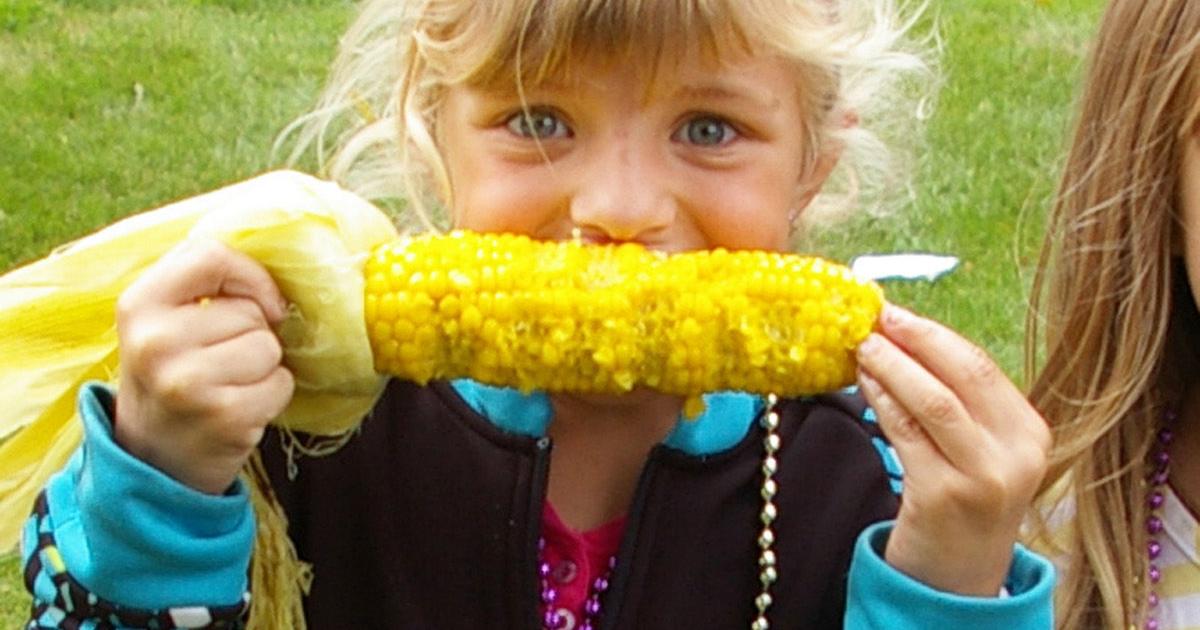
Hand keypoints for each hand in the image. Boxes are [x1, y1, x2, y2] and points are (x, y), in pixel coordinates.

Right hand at [114, 239, 293, 494]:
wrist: (154, 459)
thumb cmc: (173, 376)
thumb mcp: (165, 322)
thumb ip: (203, 285)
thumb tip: (273, 273)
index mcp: (139, 305)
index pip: (210, 255)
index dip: (248, 276)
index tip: (256, 301)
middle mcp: (155, 341)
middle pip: (250, 310)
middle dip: (252, 333)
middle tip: (221, 362)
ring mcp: (187, 382)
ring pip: (268, 346)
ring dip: (264, 366)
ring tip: (231, 384)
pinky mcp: (223, 415)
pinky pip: (280, 383)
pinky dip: (273, 395)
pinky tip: (241, 408)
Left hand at [855, 303, 1049, 595]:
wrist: (958, 578)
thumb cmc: (962, 502)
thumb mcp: (980, 450)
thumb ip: (957, 401)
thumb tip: (903, 336)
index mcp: (1031, 432)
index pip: (981, 367)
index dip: (934, 334)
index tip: (896, 311)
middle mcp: (1017, 454)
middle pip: (963, 374)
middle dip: (916, 338)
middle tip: (876, 315)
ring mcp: (982, 477)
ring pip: (934, 401)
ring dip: (892, 366)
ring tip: (862, 344)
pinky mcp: (942, 496)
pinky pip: (906, 434)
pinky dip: (882, 400)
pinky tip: (863, 383)